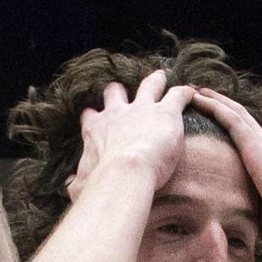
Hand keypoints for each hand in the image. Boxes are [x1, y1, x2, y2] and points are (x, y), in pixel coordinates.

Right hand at [65, 71, 190, 205]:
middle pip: (115, 92)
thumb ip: (76, 182)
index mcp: (96, 129)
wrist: (126, 173)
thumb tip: (70, 184)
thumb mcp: (80, 184)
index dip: (94, 117)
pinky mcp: (166, 112)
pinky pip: (177, 94)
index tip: (95, 118)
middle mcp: (117, 113)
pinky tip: (190, 94)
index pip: (90, 116)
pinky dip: (184, 93)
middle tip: (124, 92)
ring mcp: (143, 109)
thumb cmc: (101, 183)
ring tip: (161, 77)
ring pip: (149, 85)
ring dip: (155, 81)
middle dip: (119, 91)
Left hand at [187, 87, 261, 261]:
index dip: (227, 124)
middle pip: (239, 120)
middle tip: (197, 94)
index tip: (209, 117)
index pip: (244, 138)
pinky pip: (233, 121)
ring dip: (213, 100)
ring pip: (234, 114)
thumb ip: (251, 211)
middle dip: (218, 106)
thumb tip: (235, 224)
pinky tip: (200, 98)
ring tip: (193, 90)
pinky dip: (215, 106)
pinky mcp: (259, 149)